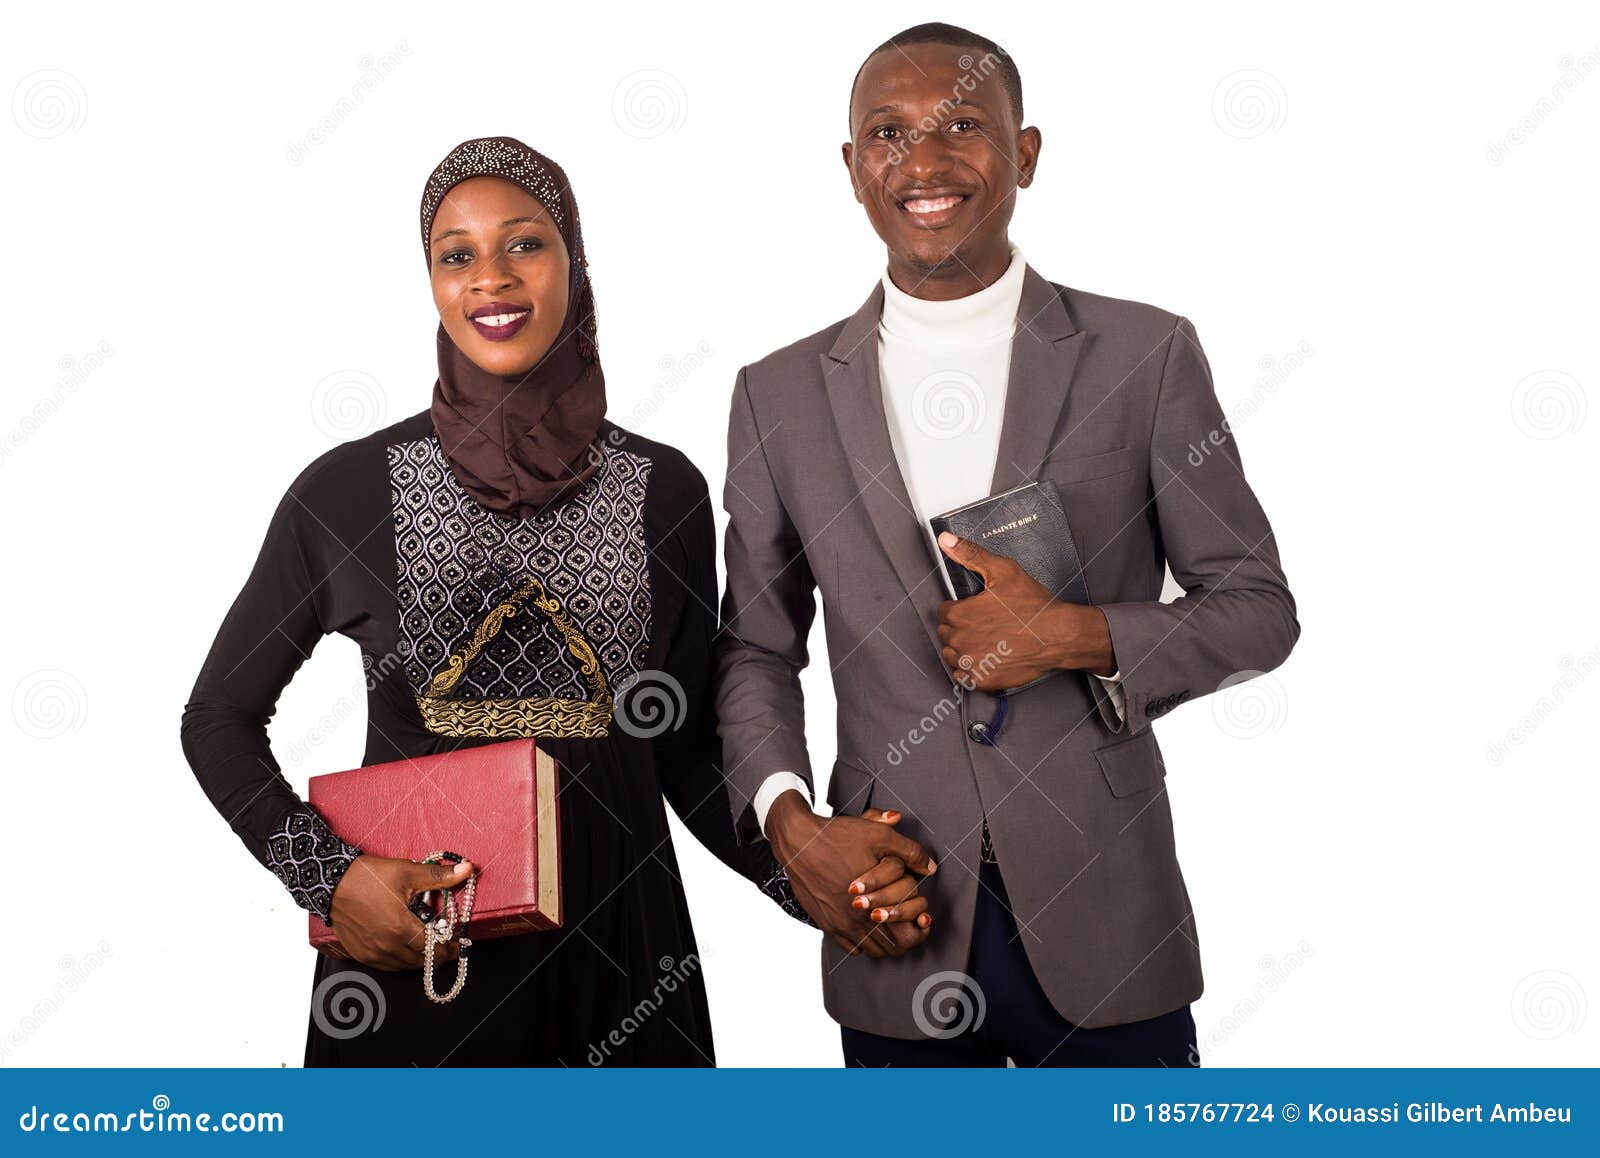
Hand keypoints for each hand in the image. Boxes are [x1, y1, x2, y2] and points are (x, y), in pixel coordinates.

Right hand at [324, 854, 471, 970]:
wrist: (331, 883)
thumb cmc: (368, 877)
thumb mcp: (407, 872)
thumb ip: (439, 876)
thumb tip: (467, 869)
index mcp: (402, 929)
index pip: (435, 949)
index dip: (450, 948)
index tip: (459, 945)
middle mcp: (388, 947)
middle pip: (422, 962)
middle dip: (438, 955)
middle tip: (446, 944)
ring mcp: (373, 953)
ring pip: (405, 966)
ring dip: (419, 959)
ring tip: (427, 946)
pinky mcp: (361, 954)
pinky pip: (387, 966)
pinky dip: (400, 961)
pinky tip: (404, 948)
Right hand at [766, 791, 936, 958]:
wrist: (798, 842)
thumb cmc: (838, 837)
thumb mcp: (879, 836)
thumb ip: (910, 852)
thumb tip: (929, 867)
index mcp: (877, 901)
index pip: (909, 932)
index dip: (921, 928)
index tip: (922, 918)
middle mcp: (859, 919)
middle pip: (894, 947)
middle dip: (907, 937)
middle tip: (910, 924)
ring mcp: (841, 924)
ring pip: (873, 951)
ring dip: (886, 942)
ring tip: (890, 926)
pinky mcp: (826, 924)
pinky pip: (851, 948)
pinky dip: (863, 944)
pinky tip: (867, 927)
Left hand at [935, 531, 1115, 687]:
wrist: (1058, 635)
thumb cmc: (1033, 605)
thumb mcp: (1003, 571)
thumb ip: (970, 554)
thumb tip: (945, 540)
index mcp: (960, 615)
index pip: (943, 612)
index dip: (959, 608)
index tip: (975, 609)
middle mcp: (960, 642)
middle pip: (946, 634)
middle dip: (960, 628)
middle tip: (984, 623)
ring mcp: (971, 664)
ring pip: (952, 656)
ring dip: (962, 649)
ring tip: (985, 640)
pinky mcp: (982, 681)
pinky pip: (963, 677)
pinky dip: (970, 670)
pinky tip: (986, 658)